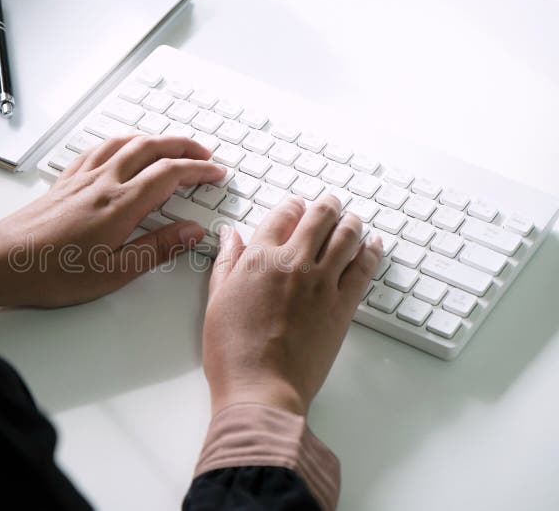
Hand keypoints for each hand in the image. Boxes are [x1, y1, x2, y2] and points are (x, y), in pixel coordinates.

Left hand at [0, 135, 224, 316]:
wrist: (3, 261)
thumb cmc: (52, 273)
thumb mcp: (114, 272)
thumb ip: (157, 248)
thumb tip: (191, 232)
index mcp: (120, 205)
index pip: (170, 174)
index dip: (198, 170)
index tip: (216, 173)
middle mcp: (103, 182)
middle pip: (151, 148)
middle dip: (183, 146)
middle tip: (203, 154)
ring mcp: (82, 178)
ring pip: (125, 142)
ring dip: (154, 139)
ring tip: (170, 147)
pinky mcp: (65, 181)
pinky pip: (99, 148)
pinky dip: (121, 142)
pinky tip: (122, 149)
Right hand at [202, 195, 381, 415]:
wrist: (262, 388)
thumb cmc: (233, 353)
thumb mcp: (217, 301)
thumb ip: (226, 263)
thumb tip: (230, 237)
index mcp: (259, 259)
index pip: (281, 216)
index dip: (292, 207)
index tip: (296, 206)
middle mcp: (294, 263)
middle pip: (319, 218)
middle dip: (327, 205)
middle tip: (331, 202)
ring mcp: (322, 283)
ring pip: (346, 236)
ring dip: (351, 222)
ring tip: (353, 218)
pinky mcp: (343, 306)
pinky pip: (364, 267)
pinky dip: (372, 251)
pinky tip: (374, 244)